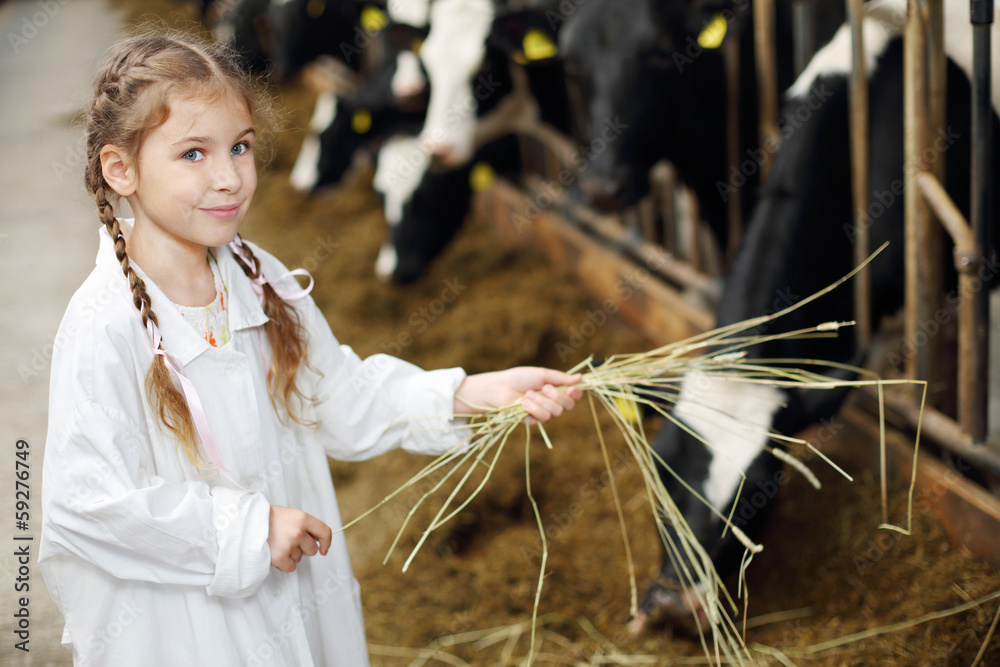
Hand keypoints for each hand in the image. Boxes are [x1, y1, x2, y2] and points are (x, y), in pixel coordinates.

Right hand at [268, 505, 332, 572]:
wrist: (245, 524)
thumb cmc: (268, 519)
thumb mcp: (290, 515)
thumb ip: (304, 525)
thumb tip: (317, 541)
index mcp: (302, 518)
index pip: (324, 532)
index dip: (326, 543)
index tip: (323, 550)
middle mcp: (298, 531)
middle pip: (312, 549)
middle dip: (303, 549)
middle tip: (288, 542)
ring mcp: (289, 544)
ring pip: (300, 558)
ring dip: (290, 555)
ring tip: (277, 544)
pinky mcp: (279, 557)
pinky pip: (291, 567)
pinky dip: (284, 564)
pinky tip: (275, 554)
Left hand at [453, 367, 583, 423]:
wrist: (500, 387)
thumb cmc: (519, 378)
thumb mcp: (542, 374)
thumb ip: (561, 378)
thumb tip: (580, 378)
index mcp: (556, 390)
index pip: (574, 396)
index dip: (576, 394)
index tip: (572, 389)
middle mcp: (552, 403)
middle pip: (568, 406)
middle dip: (557, 396)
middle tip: (544, 388)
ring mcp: (543, 413)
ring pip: (555, 412)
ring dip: (541, 401)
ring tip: (528, 394)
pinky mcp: (533, 421)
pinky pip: (543, 418)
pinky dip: (533, 409)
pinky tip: (523, 403)